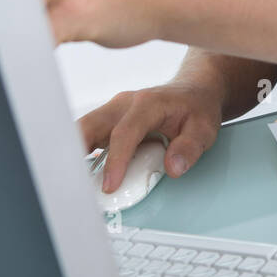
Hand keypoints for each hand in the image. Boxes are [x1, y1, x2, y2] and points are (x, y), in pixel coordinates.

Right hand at [80, 81, 224, 193]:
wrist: (193, 91)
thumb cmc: (197, 108)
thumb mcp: (204, 129)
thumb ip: (190, 148)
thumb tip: (173, 168)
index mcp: (148, 104)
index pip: (124, 133)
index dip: (115, 160)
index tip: (110, 185)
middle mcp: (125, 104)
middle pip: (89, 126)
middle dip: (76, 153)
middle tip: (74, 183)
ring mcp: (114, 110)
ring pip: (83, 129)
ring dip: (74, 153)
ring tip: (72, 181)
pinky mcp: (109, 119)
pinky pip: (88, 134)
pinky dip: (80, 153)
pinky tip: (80, 173)